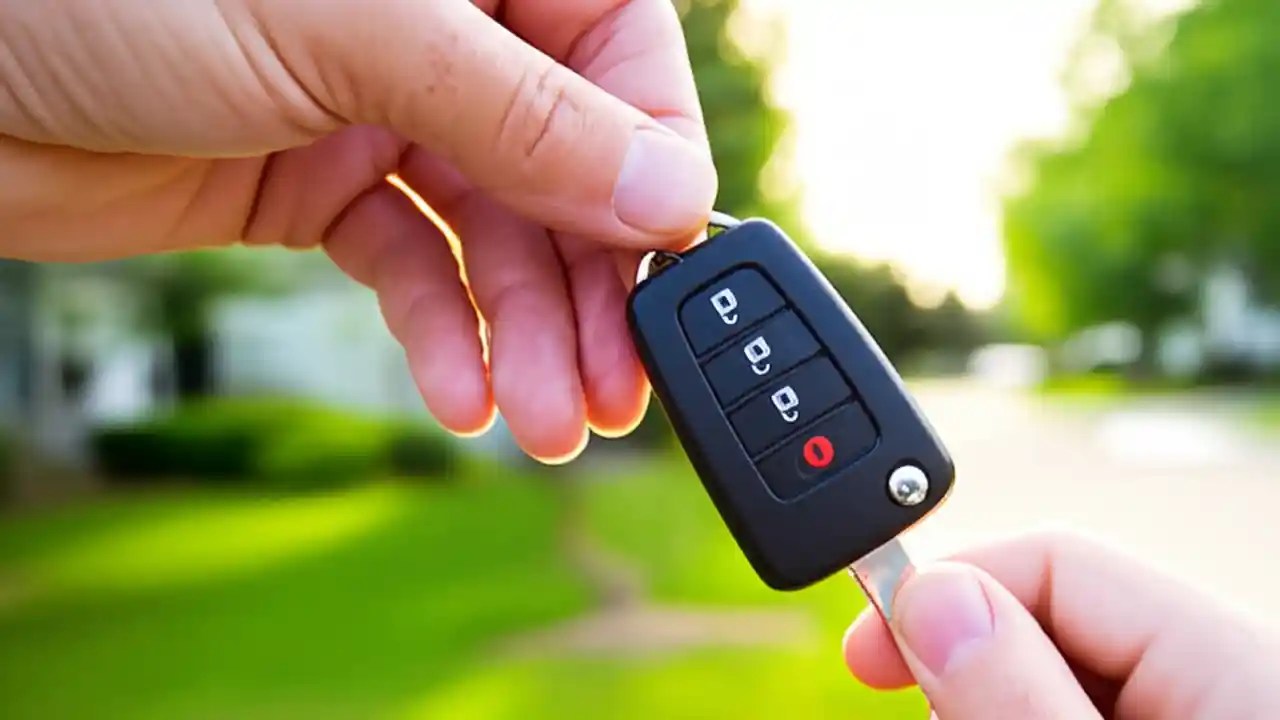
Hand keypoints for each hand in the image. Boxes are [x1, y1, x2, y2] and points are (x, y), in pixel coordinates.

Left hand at [0, 0, 716, 460]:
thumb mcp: (343, 33)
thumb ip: (519, 114)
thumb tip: (665, 191)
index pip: (618, 53)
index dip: (654, 165)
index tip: (670, 266)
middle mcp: (439, 29)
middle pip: (564, 164)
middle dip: (589, 285)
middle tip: (617, 387)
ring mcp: (381, 107)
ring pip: (492, 232)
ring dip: (525, 333)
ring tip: (549, 418)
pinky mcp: (324, 183)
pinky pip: (410, 263)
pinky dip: (439, 334)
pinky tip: (463, 393)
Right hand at [844, 532, 1279, 718]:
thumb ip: (1019, 698)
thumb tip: (932, 595)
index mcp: (1229, 660)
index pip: (1053, 558)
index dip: (944, 587)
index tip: (866, 648)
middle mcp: (1224, 672)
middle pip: (1048, 610)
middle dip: (961, 652)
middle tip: (904, 702)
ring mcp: (1203, 706)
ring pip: (1054, 661)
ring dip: (985, 695)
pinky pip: (1081, 700)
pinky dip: (1021, 712)